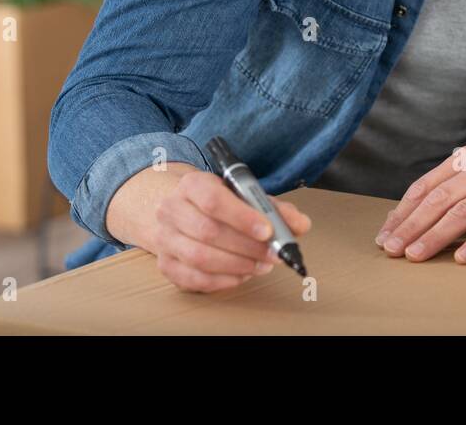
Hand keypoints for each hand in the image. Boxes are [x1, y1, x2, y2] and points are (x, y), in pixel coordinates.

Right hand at [117, 165, 311, 292]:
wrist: (182, 210)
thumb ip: (274, 208)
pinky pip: (193, 278)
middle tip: (274, 255)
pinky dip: (222, 280)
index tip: (267, 231)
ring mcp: (165, 238)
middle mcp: (172, 209)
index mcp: (192, 185)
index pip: (214, 200)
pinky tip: (242, 274)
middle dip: (247, 247)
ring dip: (237, 265)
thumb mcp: (245, 196)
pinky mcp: (165, 263)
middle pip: (208, 232)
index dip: (242, 218)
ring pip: (199, 257)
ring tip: (262, 265)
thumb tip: (300, 224)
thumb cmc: (218, 203)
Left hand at [374, 147, 465, 264]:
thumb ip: (451, 194)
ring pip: (462, 213)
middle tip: (392, 249)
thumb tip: (403, 221)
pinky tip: (462, 258)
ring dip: (434, 236)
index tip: (386, 234)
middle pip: (440, 199)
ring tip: (415, 255)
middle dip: (411, 226)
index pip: (427, 186)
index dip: (403, 211)